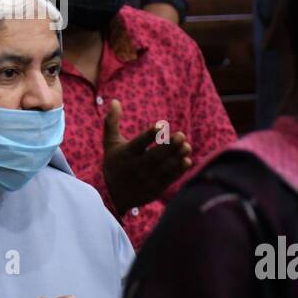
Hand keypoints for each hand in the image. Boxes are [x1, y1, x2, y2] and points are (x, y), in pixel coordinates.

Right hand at [101, 99, 191, 214]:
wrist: (112, 196)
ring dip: (177, 157)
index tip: (160, 126)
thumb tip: (115, 101)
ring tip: (187, 146)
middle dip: (169, 146)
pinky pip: (169, 179)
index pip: (139, 143)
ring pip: (164, 167)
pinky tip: (187, 160)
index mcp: (127, 153)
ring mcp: (147, 179)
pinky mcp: (156, 188)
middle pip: (154, 156)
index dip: (149, 135)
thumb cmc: (113, 164)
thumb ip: (112, 122)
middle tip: (182, 135)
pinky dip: (179, 171)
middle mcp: (137, 166)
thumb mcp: (110, 143)